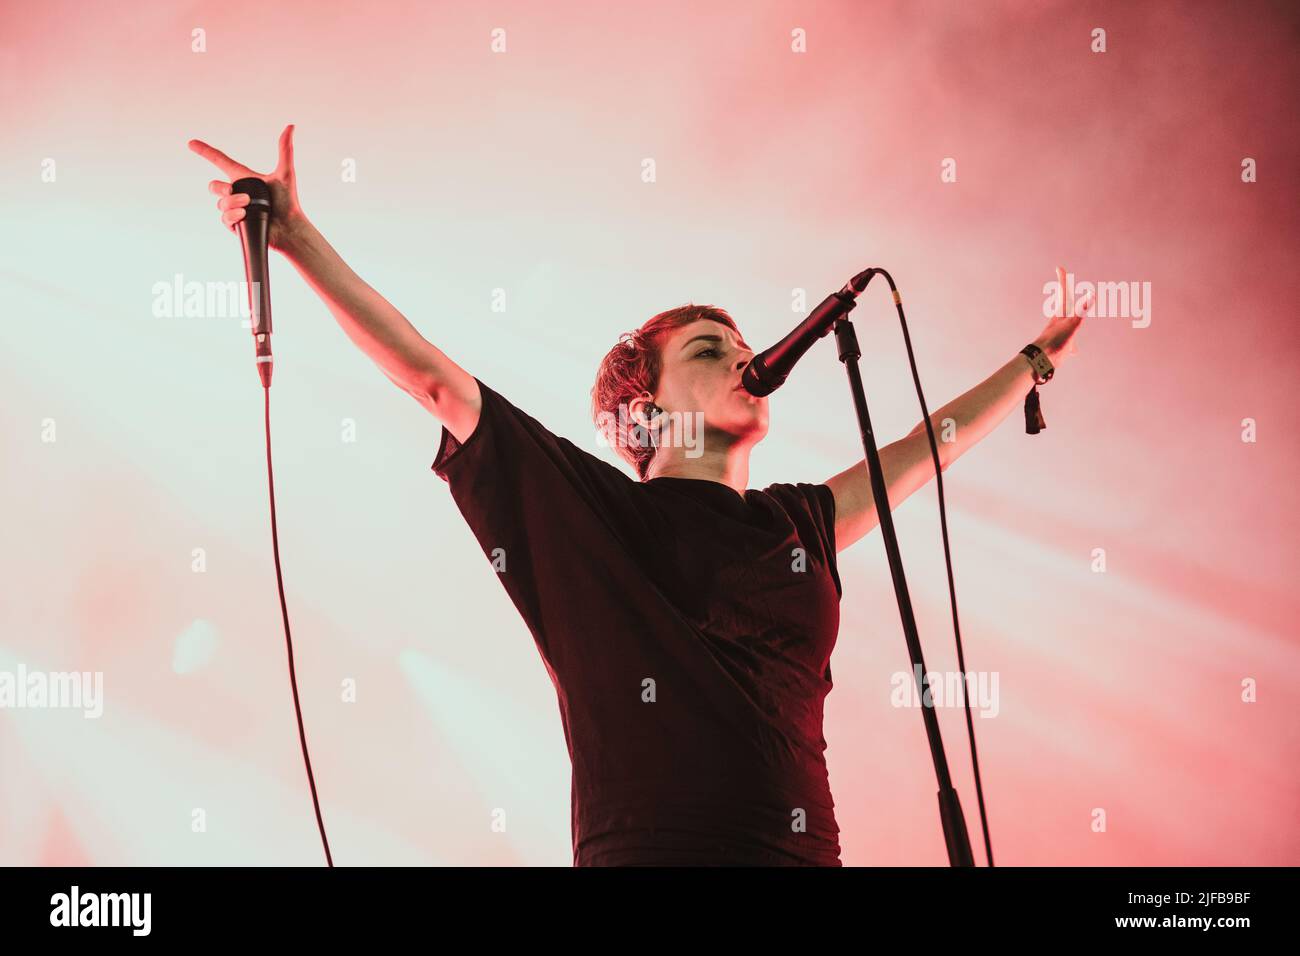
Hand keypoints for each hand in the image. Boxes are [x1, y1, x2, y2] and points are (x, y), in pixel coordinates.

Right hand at [188, 124, 307, 251]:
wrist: (290, 228)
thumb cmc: (289, 203)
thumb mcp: (285, 174)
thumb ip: (285, 150)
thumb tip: (290, 126)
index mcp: (245, 178)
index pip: (220, 161)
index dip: (205, 151)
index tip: (191, 143)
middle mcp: (237, 192)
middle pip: (214, 186)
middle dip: (221, 189)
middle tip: (238, 194)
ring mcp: (235, 208)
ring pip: (220, 203)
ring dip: (233, 203)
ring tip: (248, 207)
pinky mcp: (235, 224)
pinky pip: (224, 218)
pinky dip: (233, 216)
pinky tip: (243, 217)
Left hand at [1033, 264, 1091, 366]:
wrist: (1042, 361)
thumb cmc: (1055, 341)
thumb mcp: (1072, 324)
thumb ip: (1082, 309)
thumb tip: (1091, 294)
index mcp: (1061, 314)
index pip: (1063, 292)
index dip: (1062, 280)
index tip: (1058, 267)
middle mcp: (1060, 322)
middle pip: (1064, 304)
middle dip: (1065, 294)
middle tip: (1064, 284)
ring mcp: (1060, 333)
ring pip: (1067, 323)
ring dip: (1070, 318)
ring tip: (1072, 315)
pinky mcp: (1062, 346)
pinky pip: (1070, 344)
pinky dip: (1074, 347)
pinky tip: (1074, 352)